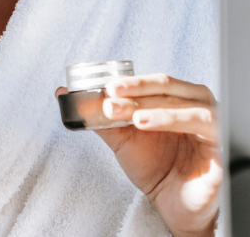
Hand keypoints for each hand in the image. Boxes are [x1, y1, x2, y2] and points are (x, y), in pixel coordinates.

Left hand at [55, 75, 220, 236]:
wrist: (172, 202)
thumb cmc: (153, 166)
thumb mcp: (122, 138)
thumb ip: (97, 116)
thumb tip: (63, 93)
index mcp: (172, 99)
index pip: (153, 82)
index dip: (131, 82)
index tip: (106, 87)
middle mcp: (193, 106)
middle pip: (169, 87)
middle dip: (137, 90)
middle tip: (111, 95)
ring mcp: (208, 124)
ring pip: (186, 105)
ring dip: (154, 107)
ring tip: (131, 116)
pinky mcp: (221, 144)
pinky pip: (203, 125)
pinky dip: (174, 120)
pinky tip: (148, 124)